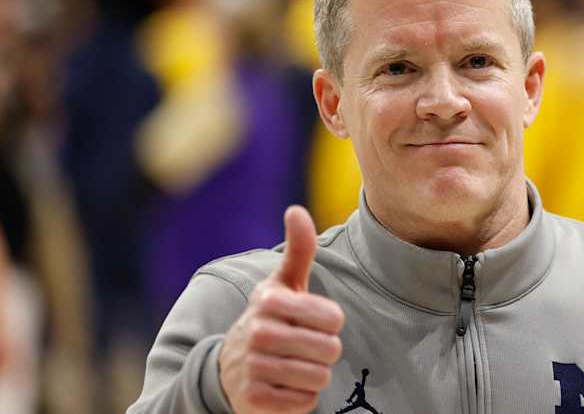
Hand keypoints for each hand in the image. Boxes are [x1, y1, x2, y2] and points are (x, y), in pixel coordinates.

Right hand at [219, 206, 344, 413]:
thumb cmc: (271, 319)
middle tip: (303, 348)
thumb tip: (296, 210)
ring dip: (314, 376)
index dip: (330, 324)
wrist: (229, 370)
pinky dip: (301, 398)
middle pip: (330, 350)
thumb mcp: (282, 285)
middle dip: (324, 352)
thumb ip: (298, 250)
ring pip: (319, 378)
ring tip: (294, 367)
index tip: (312, 322)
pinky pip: (305, 402)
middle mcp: (257, 332)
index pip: (333, 318)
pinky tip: (283, 387)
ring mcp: (253, 367)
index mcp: (269, 301)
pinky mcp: (253, 400)